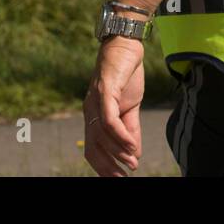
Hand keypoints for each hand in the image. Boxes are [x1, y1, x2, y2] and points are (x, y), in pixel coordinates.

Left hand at [83, 37, 144, 176]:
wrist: (127, 45)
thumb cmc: (126, 73)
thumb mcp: (132, 105)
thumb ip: (131, 129)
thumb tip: (134, 152)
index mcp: (94, 115)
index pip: (94, 147)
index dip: (104, 165)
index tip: (119, 177)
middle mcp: (90, 111)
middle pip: (93, 147)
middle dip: (108, 166)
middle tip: (123, 178)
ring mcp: (95, 101)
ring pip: (101, 136)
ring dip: (118, 153)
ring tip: (132, 163)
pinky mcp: (105, 92)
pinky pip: (109, 120)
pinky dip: (120, 136)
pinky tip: (131, 145)